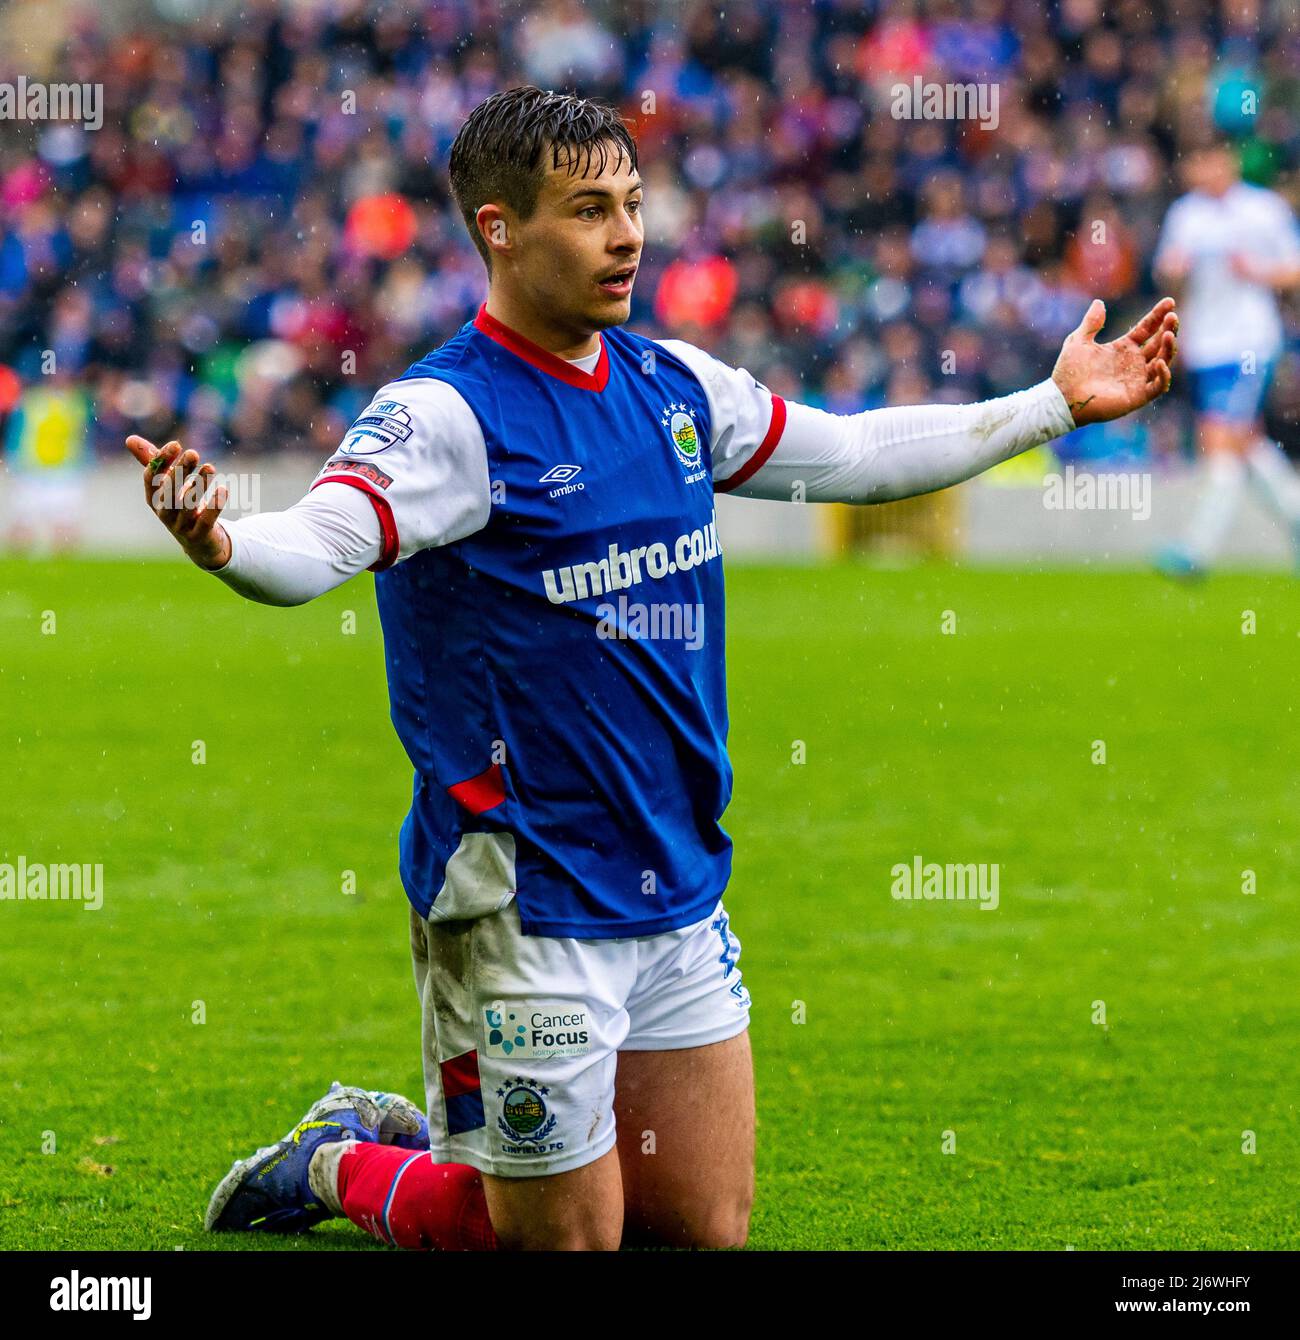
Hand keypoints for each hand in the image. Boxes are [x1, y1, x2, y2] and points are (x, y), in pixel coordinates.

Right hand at [124, 435, 231, 569]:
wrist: (200, 542)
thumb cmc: (181, 505)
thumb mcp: (168, 483)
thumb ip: (153, 461)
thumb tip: (129, 439)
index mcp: (153, 497)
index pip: (152, 478)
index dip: (162, 461)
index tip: (176, 444)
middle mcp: (163, 512)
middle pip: (168, 491)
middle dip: (180, 471)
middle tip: (193, 453)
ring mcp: (180, 526)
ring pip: (188, 505)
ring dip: (199, 484)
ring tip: (210, 467)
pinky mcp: (198, 535)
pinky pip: (205, 521)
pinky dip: (214, 506)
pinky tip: (222, 489)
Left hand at [1050, 297, 1177, 426]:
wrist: (1063, 398)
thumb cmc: (1069, 372)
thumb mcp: (1079, 341)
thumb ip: (1091, 323)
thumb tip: (1099, 302)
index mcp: (1123, 348)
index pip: (1147, 328)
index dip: (1158, 315)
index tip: (1169, 302)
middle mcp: (1133, 362)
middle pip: (1159, 343)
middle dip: (1168, 329)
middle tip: (1172, 317)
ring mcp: (1137, 379)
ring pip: (1163, 361)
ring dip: (1169, 348)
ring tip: (1168, 335)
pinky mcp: (1137, 396)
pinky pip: (1158, 386)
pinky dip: (1163, 375)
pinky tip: (1160, 362)